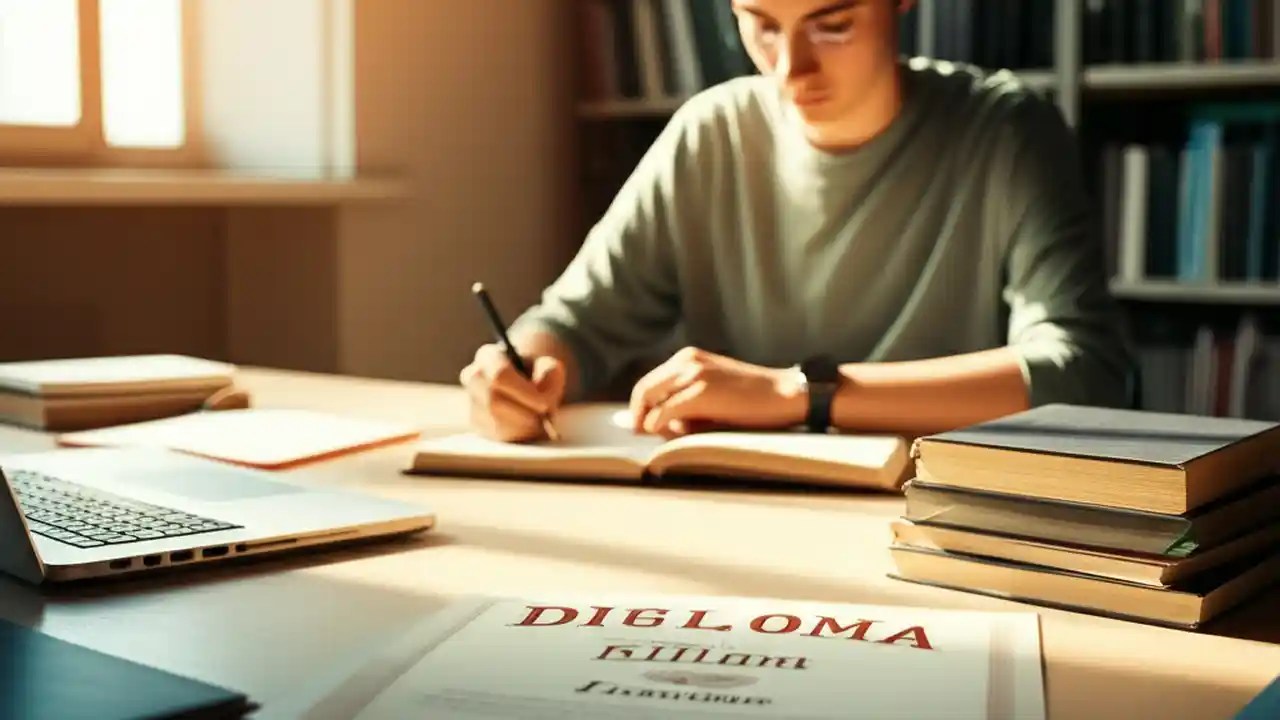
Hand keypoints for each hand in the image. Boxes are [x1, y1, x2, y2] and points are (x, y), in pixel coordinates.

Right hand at [460, 344, 565, 442]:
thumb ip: (550, 376)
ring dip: (523, 426)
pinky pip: (496, 435)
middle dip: (523, 413)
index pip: (500, 375)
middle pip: (492, 401)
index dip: (524, 392)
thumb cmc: (538, 374)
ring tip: (541, 423)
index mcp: (489, 356)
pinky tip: (530, 428)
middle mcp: (473, 378)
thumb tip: (544, 403)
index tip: (546, 404)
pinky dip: (518, 435)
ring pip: (495, 422)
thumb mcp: (549, 366)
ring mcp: (472, 402)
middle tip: (544, 418)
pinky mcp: (476, 423)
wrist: (527, 385)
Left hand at [629, 347, 806, 437]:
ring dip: (651, 422)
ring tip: (669, 435)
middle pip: (643, 389)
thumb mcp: (713, 391)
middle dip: (638, 414)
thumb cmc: (752, 399)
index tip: (640, 424)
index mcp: (689, 357)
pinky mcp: (700, 393)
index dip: (640, 405)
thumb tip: (656, 423)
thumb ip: (685, 400)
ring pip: (649, 401)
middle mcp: (686, 361)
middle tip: (640, 434)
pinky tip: (674, 435)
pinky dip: (660, 427)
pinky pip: (663, 414)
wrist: (784, 394)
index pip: (650, 381)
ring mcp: (693, 375)